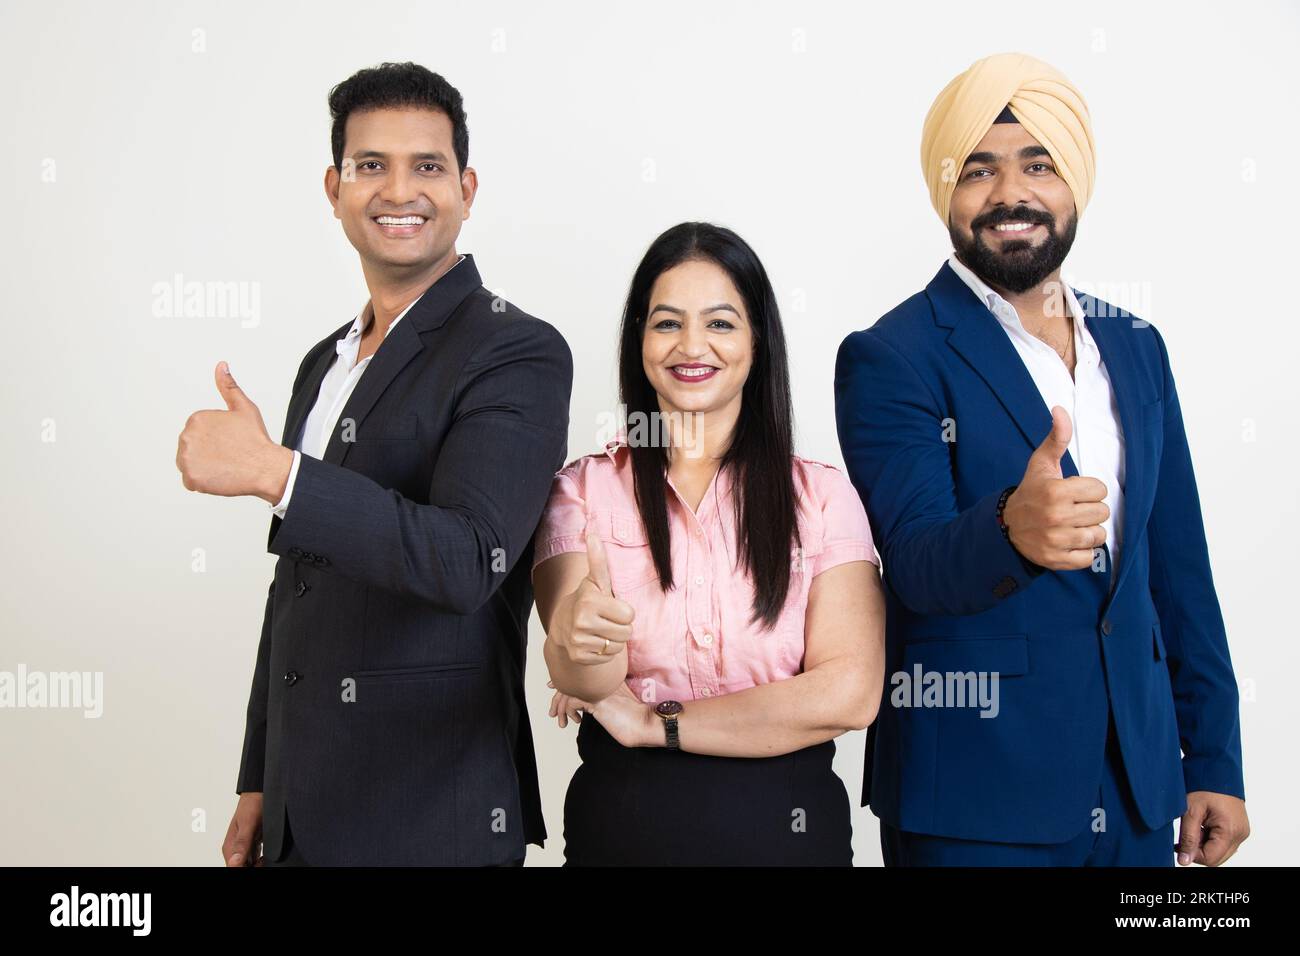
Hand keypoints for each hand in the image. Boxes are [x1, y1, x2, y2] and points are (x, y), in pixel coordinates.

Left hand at [177, 362, 291, 500]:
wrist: (265, 466)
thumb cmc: (256, 439)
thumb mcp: (244, 408)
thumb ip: (228, 387)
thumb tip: (221, 366)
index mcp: (196, 419)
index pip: (198, 433)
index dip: (215, 439)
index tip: (230, 442)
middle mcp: (186, 436)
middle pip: (191, 449)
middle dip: (207, 453)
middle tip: (229, 455)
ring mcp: (187, 458)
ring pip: (190, 464)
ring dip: (204, 468)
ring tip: (225, 466)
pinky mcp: (191, 478)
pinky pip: (191, 482)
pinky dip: (204, 482)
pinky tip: (220, 476)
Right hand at [222, 791, 264, 866]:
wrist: (261, 791)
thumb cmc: (253, 803)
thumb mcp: (248, 823)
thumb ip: (242, 843)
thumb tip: (234, 863)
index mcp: (230, 847)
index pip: (234, 868)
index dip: (246, 869)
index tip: (258, 864)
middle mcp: (236, 849)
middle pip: (242, 867)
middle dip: (254, 866)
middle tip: (264, 860)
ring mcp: (245, 846)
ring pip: (250, 864)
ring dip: (259, 864)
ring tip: (266, 857)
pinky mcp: (254, 843)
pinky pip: (256, 858)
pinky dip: (262, 860)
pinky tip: (268, 856)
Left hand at [546, 679, 655, 746]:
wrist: (646, 724)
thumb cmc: (634, 719)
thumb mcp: (617, 705)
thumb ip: (604, 700)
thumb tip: (587, 706)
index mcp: (607, 680)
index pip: (580, 675)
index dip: (566, 682)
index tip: (556, 690)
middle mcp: (602, 681)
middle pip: (571, 680)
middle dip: (557, 696)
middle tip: (552, 711)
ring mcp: (599, 690)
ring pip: (569, 691)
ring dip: (560, 707)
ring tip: (561, 720)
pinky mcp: (597, 701)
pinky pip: (572, 702)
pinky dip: (569, 712)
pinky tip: (576, 720)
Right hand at [549, 533, 635, 664]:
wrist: (563, 625)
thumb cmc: (586, 600)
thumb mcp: (595, 580)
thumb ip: (598, 560)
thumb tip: (593, 534)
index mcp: (589, 601)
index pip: (629, 615)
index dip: (624, 611)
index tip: (611, 607)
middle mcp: (582, 622)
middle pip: (626, 632)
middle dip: (620, 627)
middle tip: (606, 620)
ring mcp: (579, 641)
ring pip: (618, 646)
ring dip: (614, 640)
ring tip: (601, 630)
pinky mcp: (579, 657)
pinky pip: (608, 658)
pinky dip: (604, 652)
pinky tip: (594, 642)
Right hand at [1002, 406, 1108, 569]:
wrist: (1007, 526)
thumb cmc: (1031, 491)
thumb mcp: (1042, 463)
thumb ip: (1057, 437)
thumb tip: (1060, 409)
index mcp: (1056, 491)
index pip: (1100, 491)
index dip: (1090, 490)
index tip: (1074, 493)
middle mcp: (1056, 516)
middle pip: (1102, 513)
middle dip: (1090, 510)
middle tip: (1073, 509)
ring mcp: (1056, 540)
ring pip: (1098, 535)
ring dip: (1089, 531)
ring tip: (1073, 526)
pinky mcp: (1056, 559)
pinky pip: (1088, 557)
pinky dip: (1082, 551)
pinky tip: (1069, 541)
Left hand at [1178, 791, 1249, 865]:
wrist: (1217, 768)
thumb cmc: (1204, 785)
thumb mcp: (1190, 811)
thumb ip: (1188, 838)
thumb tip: (1184, 861)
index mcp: (1230, 830)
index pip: (1211, 858)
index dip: (1193, 854)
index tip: (1180, 844)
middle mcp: (1240, 834)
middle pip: (1217, 858)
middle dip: (1199, 850)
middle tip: (1186, 834)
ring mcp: (1242, 831)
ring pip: (1220, 851)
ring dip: (1204, 844)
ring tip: (1194, 826)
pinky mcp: (1239, 828)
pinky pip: (1224, 843)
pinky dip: (1211, 839)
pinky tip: (1201, 826)